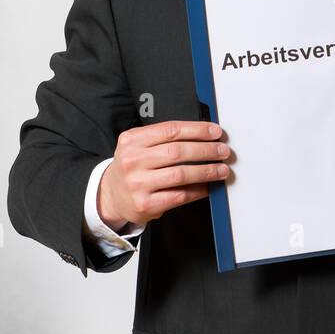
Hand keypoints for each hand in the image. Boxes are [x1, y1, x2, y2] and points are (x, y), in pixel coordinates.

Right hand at [97, 120, 231, 228]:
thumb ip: (164, 139)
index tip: (215, 131)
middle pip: (177, 151)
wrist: (111, 195)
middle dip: (206, 150)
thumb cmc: (133, 167)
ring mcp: (137, 184)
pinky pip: (179, 196)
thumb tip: (204, 134)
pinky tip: (208, 187)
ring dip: (207, 171)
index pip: (170, 130)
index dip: (197, 130)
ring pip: (181, 174)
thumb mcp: (138, 146)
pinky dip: (198, 190)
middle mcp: (132, 160)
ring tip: (221, 169)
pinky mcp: (145, 204)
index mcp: (132, 140)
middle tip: (223, 150)